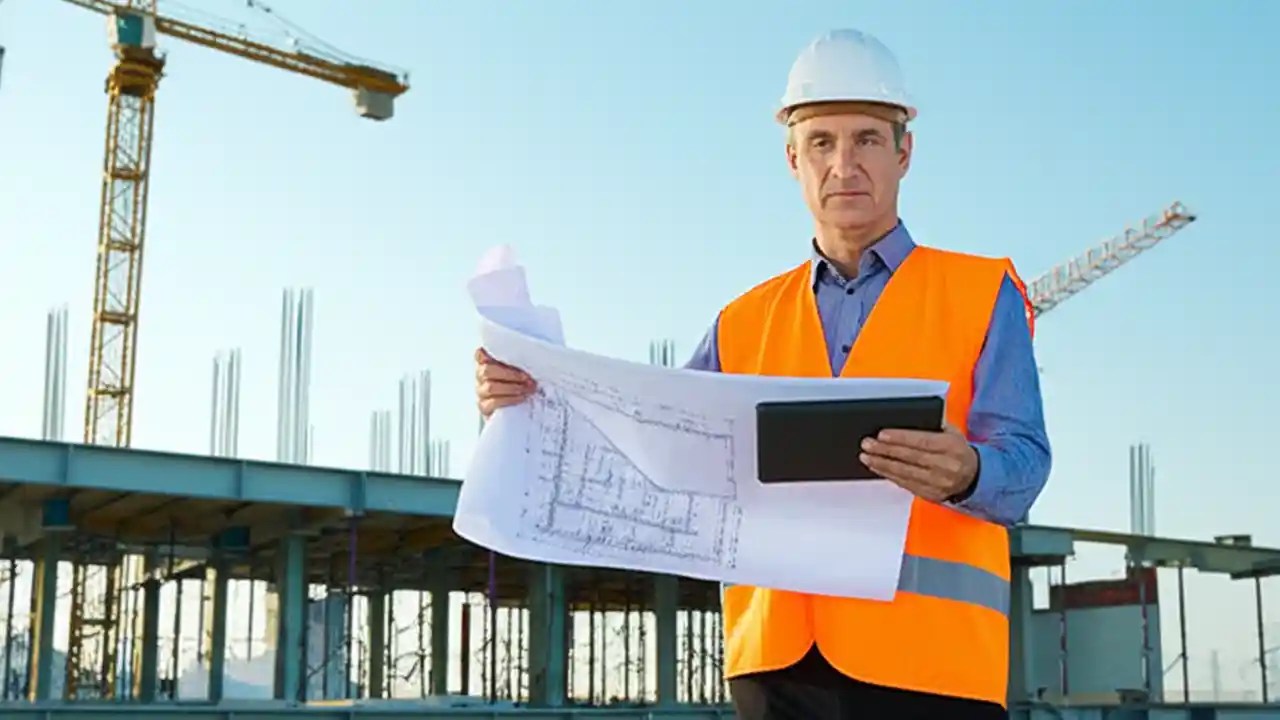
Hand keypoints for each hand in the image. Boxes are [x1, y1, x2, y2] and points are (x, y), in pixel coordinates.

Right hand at [475, 347, 536, 417]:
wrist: (521, 407)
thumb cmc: (522, 382)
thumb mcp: (520, 369)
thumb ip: (518, 362)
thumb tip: (531, 357)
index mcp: (487, 362)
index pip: (480, 354)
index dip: (489, 353)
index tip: (508, 354)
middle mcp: (481, 375)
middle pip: (487, 371)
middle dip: (511, 374)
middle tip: (528, 378)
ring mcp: (481, 392)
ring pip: (490, 387)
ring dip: (513, 388)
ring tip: (528, 389)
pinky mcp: (484, 407)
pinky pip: (493, 403)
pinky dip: (510, 399)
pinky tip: (522, 398)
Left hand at [858, 422, 977, 502]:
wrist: (974, 478)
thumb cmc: (958, 451)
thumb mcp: (953, 433)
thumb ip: (934, 426)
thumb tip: (905, 420)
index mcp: (951, 447)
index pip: (922, 442)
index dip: (900, 438)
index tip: (881, 435)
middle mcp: (945, 466)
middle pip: (910, 458)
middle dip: (885, 451)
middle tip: (867, 445)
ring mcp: (938, 483)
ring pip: (905, 473)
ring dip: (882, 465)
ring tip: (866, 457)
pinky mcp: (931, 494)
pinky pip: (906, 484)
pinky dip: (889, 476)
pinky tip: (878, 468)